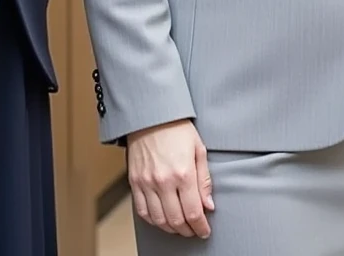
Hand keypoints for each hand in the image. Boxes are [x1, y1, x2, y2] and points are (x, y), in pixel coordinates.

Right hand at [127, 119, 214, 238]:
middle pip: (176, 221)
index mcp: (183, 173)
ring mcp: (147, 182)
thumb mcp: (198, 149)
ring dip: (171, 229)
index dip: (201, 227)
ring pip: (158, 220)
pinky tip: (161, 218)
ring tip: (179, 226)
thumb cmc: (176, 127)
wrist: (150, 114)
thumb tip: (208, 205)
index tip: (204, 231)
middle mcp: (163, 181)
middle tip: (194, 230)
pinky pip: (142, 210)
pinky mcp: (134, 180)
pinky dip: (152, 220)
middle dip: (188, 231)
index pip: (193, 213)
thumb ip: (204, 180)